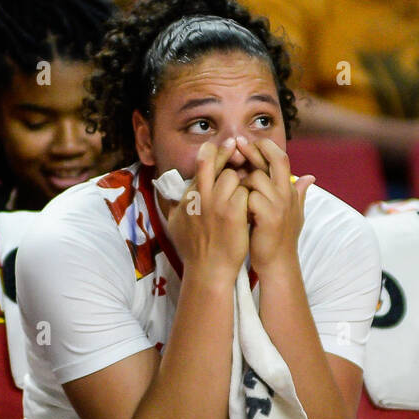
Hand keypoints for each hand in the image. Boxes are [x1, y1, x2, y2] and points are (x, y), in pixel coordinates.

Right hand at [164, 138, 249, 281]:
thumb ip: (173, 205)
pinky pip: (245, 192)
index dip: (214, 152)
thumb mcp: (174, 225)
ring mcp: (217, 203)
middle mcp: (200, 195)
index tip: (225, 148)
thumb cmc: (192, 251)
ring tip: (245, 192)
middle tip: (239, 150)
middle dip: (227, 154)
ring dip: (241, 181)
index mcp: (188, 195)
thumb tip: (168, 193)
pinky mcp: (233, 213)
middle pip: (214, 161)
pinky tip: (251, 205)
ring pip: (234, 176)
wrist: (208, 271)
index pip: (202, 162)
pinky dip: (249, 197)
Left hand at [235, 137, 313, 275]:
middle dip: (253, 151)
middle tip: (237, 144)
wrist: (277, 263)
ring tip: (231, 186)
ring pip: (256, 178)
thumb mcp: (293, 213)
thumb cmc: (280, 238)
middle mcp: (286, 194)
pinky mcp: (268, 217)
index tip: (246, 142)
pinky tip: (232, 203)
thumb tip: (310, 177)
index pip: (280, 158)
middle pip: (273, 160)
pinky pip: (250, 197)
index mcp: (289, 190)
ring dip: (241, 179)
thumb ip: (298, 192)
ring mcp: (279, 205)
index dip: (264, 147)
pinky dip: (239, 198)